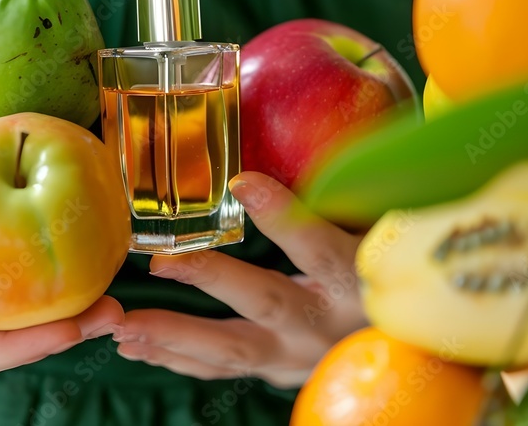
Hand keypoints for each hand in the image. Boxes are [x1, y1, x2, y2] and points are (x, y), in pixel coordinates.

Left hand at [116, 172, 365, 387]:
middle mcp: (328, 323)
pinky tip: (137, 345)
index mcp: (357, 279)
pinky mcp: (279, 373)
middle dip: (211, 282)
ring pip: (234, 350)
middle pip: (268, 303)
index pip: (321, 246)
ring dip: (174, 336)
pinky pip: (224, 369)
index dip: (284, 215)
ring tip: (123, 325)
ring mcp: (300, 356)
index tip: (243, 182)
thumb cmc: (383, 276)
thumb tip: (290, 153)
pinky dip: (178, 358)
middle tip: (159, 264)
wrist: (404, 352)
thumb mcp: (374, 233)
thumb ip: (342, 200)